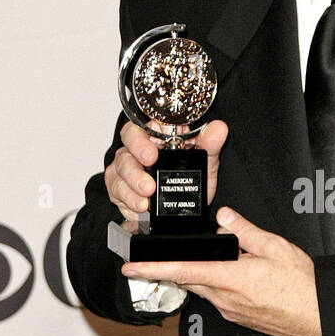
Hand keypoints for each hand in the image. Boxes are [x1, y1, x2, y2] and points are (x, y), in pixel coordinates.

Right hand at [105, 118, 228, 222]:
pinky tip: (141, 206)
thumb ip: (210, 144)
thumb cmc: (190, 175)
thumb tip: (218, 129)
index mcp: (153, 137)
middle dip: (134, 171)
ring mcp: (126, 172)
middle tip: (149, 185)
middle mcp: (135, 152)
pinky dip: (129, 201)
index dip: (140, 141)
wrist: (187, 204)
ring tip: (146, 200)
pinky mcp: (121, 191)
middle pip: (124, 155)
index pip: (137, 130)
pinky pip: (117, 194)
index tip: (152, 154)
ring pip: (118, 176)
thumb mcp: (205, 160)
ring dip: (131, 190)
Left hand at [121, 207, 322, 335]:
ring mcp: (230, 310)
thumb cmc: (302, 285)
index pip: (182, 270)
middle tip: (156, 258)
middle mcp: (225, 298)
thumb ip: (246, 231)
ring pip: (204, 288)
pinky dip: (218, 284)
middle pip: (188, 280)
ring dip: (200, 275)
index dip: (152, 268)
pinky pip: (218, 297)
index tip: (131, 267)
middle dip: (171, 268)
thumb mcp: (276, 247)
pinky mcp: (238, 317)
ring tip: (218, 261)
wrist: (319, 316)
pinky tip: (235, 275)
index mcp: (230, 277)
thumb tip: (225, 217)